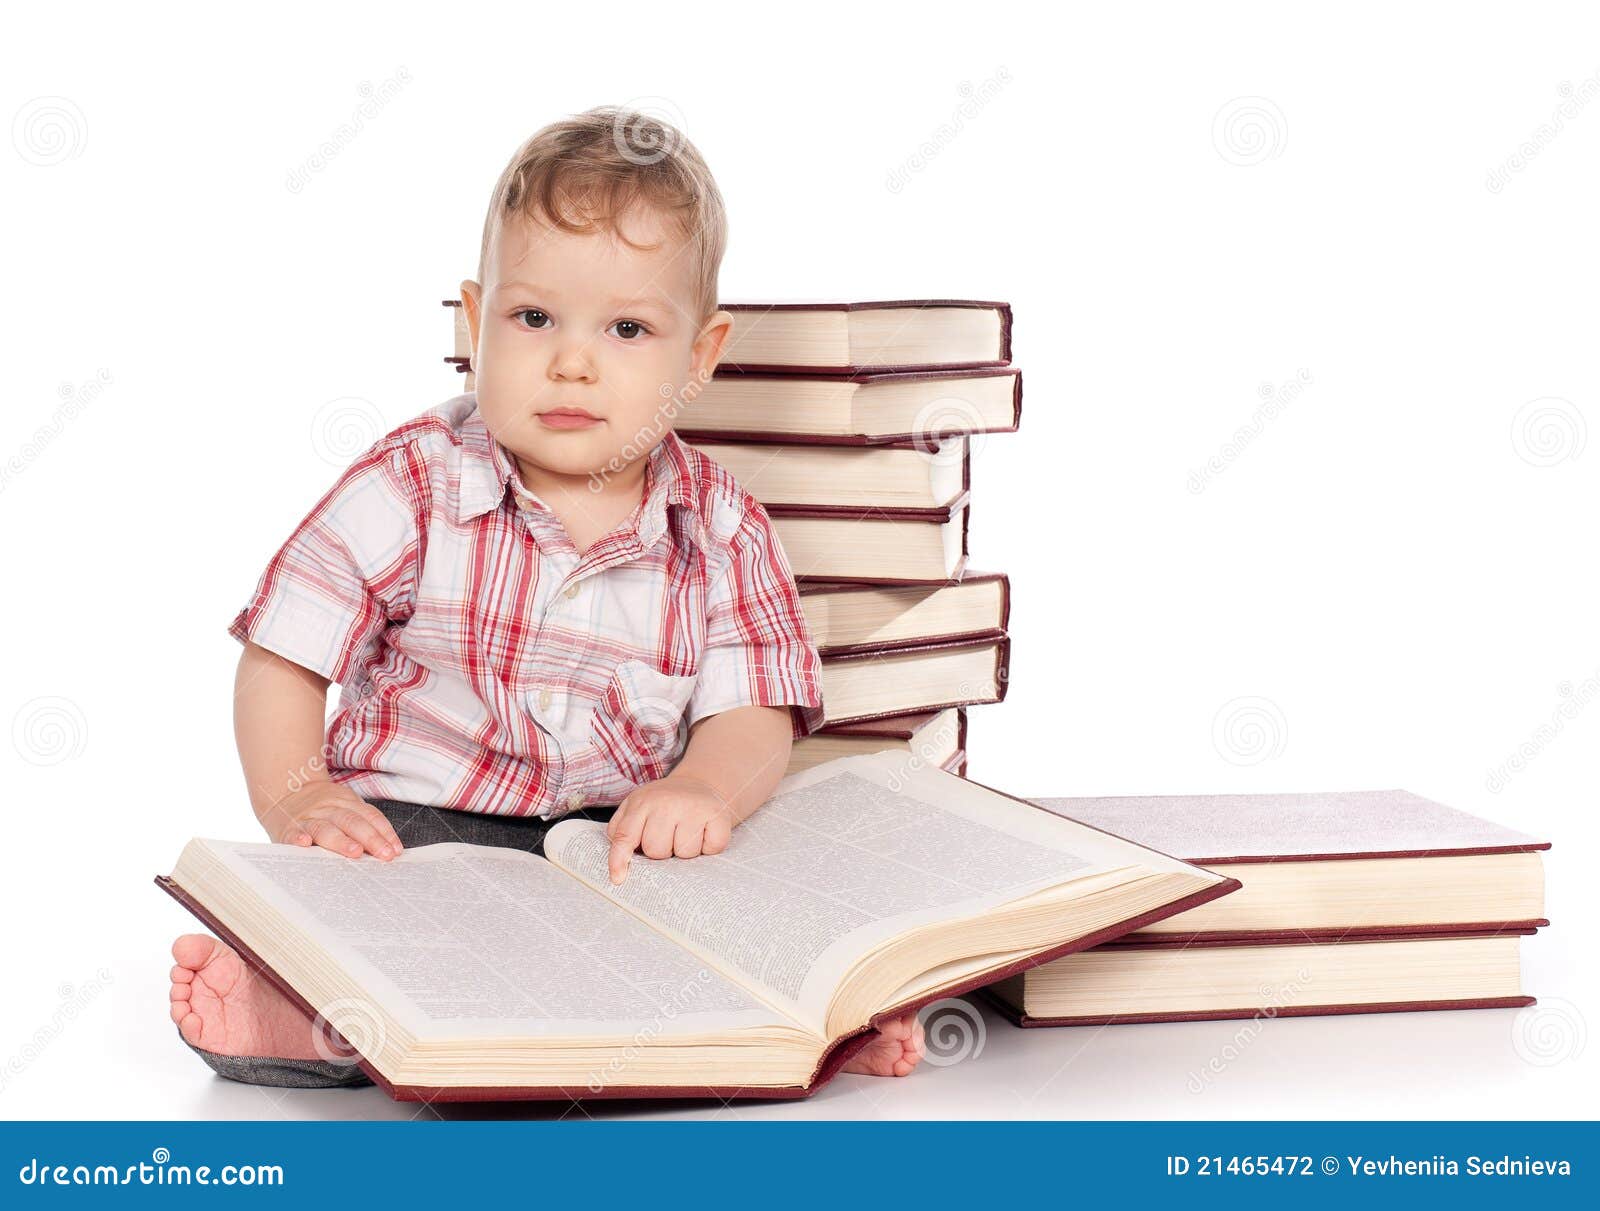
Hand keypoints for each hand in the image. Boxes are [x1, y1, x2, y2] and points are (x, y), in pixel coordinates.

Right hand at [266, 781, 403, 860]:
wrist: (286, 792)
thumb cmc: (322, 809)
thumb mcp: (345, 807)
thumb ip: (363, 825)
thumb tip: (388, 849)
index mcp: (347, 803)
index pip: (370, 816)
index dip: (384, 832)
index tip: (395, 850)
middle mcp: (329, 809)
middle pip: (352, 822)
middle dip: (371, 839)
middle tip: (384, 854)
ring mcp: (309, 818)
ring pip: (326, 828)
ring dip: (342, 841)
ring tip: (355, 852)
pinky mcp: (289, 828)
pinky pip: (294, 832)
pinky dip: (299, 837)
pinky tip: (305, 843)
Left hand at [605, 774, 734, 883]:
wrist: (698, 784)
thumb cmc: (663, 805)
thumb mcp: (636, 809)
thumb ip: (622, 833)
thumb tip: (618, 866)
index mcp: (642, 802)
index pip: (625, 836)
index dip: (619, 859)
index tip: (617, 879)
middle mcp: (667, 802)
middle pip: (656, 851)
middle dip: (662, 851)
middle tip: (670, 835)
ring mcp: (693, 807)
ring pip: (684, 853)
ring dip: (686, 850)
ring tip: (686, 833)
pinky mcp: (718, 815)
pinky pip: (711, 849)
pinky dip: (709, 847)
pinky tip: (704, 832)